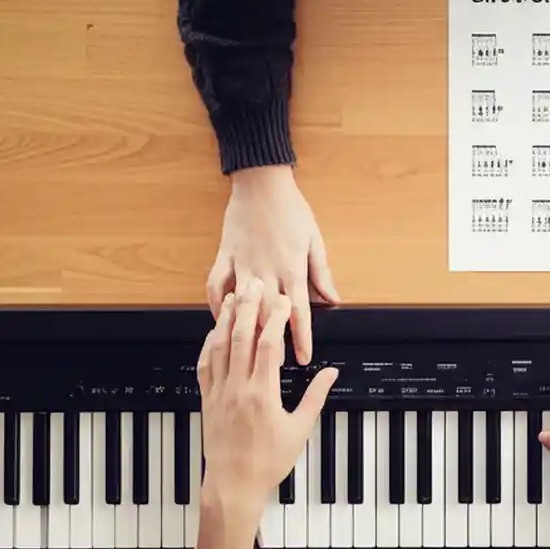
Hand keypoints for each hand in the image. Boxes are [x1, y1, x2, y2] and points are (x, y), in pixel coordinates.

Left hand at [196, 277, 337, 520]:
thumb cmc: (267, 462)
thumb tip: (332, 372)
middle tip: (255, 283)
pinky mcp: (207, 399)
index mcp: (263, 394)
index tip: (283, 301)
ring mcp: (219, 392)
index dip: (276, 319)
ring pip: (219, 347)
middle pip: (240, 337)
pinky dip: (209, 344)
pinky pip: (205, 365)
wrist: (233, 485)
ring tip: (233, 296)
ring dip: (226, 319)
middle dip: (247, 307)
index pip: (268, 346)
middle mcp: (238, 388)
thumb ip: (315, 397)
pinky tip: (213, 331)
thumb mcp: (300, 429)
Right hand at [206, 164, 339, 364]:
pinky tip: (219, 319)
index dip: (301, 337)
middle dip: (272, 343)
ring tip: (245, 352)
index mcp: (291, 267)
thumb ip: (321, 272)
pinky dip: (217, 304)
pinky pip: (216, 285)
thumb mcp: (314, 240)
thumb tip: (333, 298)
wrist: (261, 182)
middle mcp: (266, 270)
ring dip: (244, 329)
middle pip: (268, 315)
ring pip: (242, 305)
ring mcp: (243, 264)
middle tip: (274, 366)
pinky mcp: (225, 256)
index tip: (303, 358)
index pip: (299, 312)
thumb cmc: (291, 209)